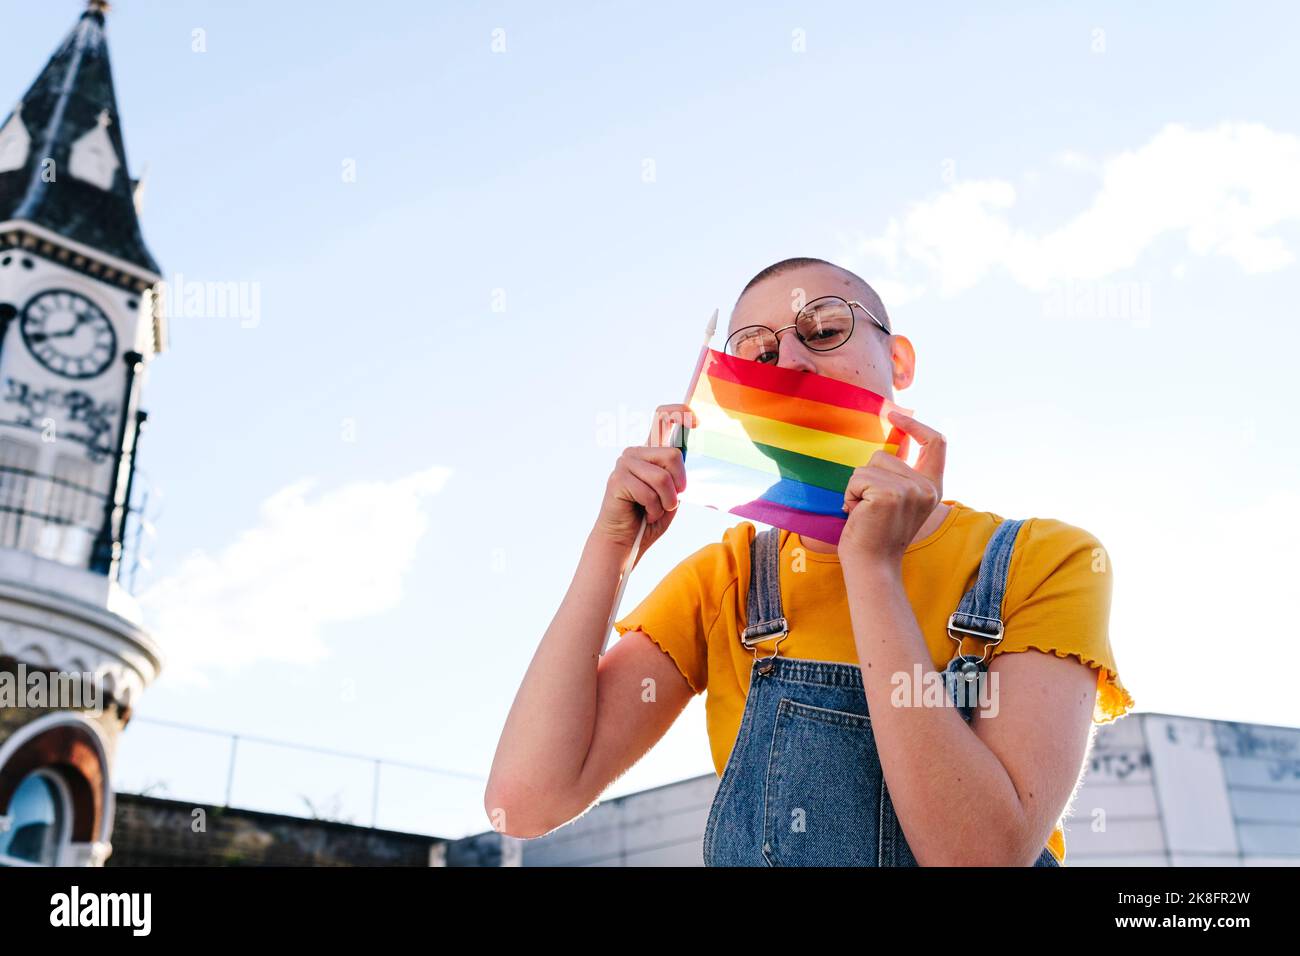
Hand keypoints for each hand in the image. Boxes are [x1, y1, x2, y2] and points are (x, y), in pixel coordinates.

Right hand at [592, 403, 695, 560]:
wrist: (624, 541)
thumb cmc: (648, 517)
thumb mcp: (670, 493)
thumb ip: (675, 473)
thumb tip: (681, 454)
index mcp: (650, 452)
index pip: (662, 417)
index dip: (680, 412)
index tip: (696, 421)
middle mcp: (635, 453)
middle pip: (673, 454)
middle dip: (678, 484)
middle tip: (670, 501)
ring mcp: (624, 464)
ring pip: (662, 477)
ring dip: (665, 501)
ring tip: (655, 510)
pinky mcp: (617, 480)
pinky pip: (649, 493)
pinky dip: (653, 510)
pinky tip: (643, 513)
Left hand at [837, 410, 946, 568]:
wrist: (871, 566)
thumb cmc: (875, 533)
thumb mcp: (896, 499)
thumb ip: (900, 474)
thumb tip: (892, 438)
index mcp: (933, 487)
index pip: (936, 442)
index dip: (915, 425)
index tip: (894, 414)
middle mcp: (927, 487)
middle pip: (885, 454)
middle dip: (867, 477)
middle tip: (870, 508)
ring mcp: (910, 490)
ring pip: (868, 465)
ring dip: (856, 487)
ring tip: (864, 512)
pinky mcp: (889, 494)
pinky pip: (857, 478)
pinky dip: (849, 494)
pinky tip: (858, 514)